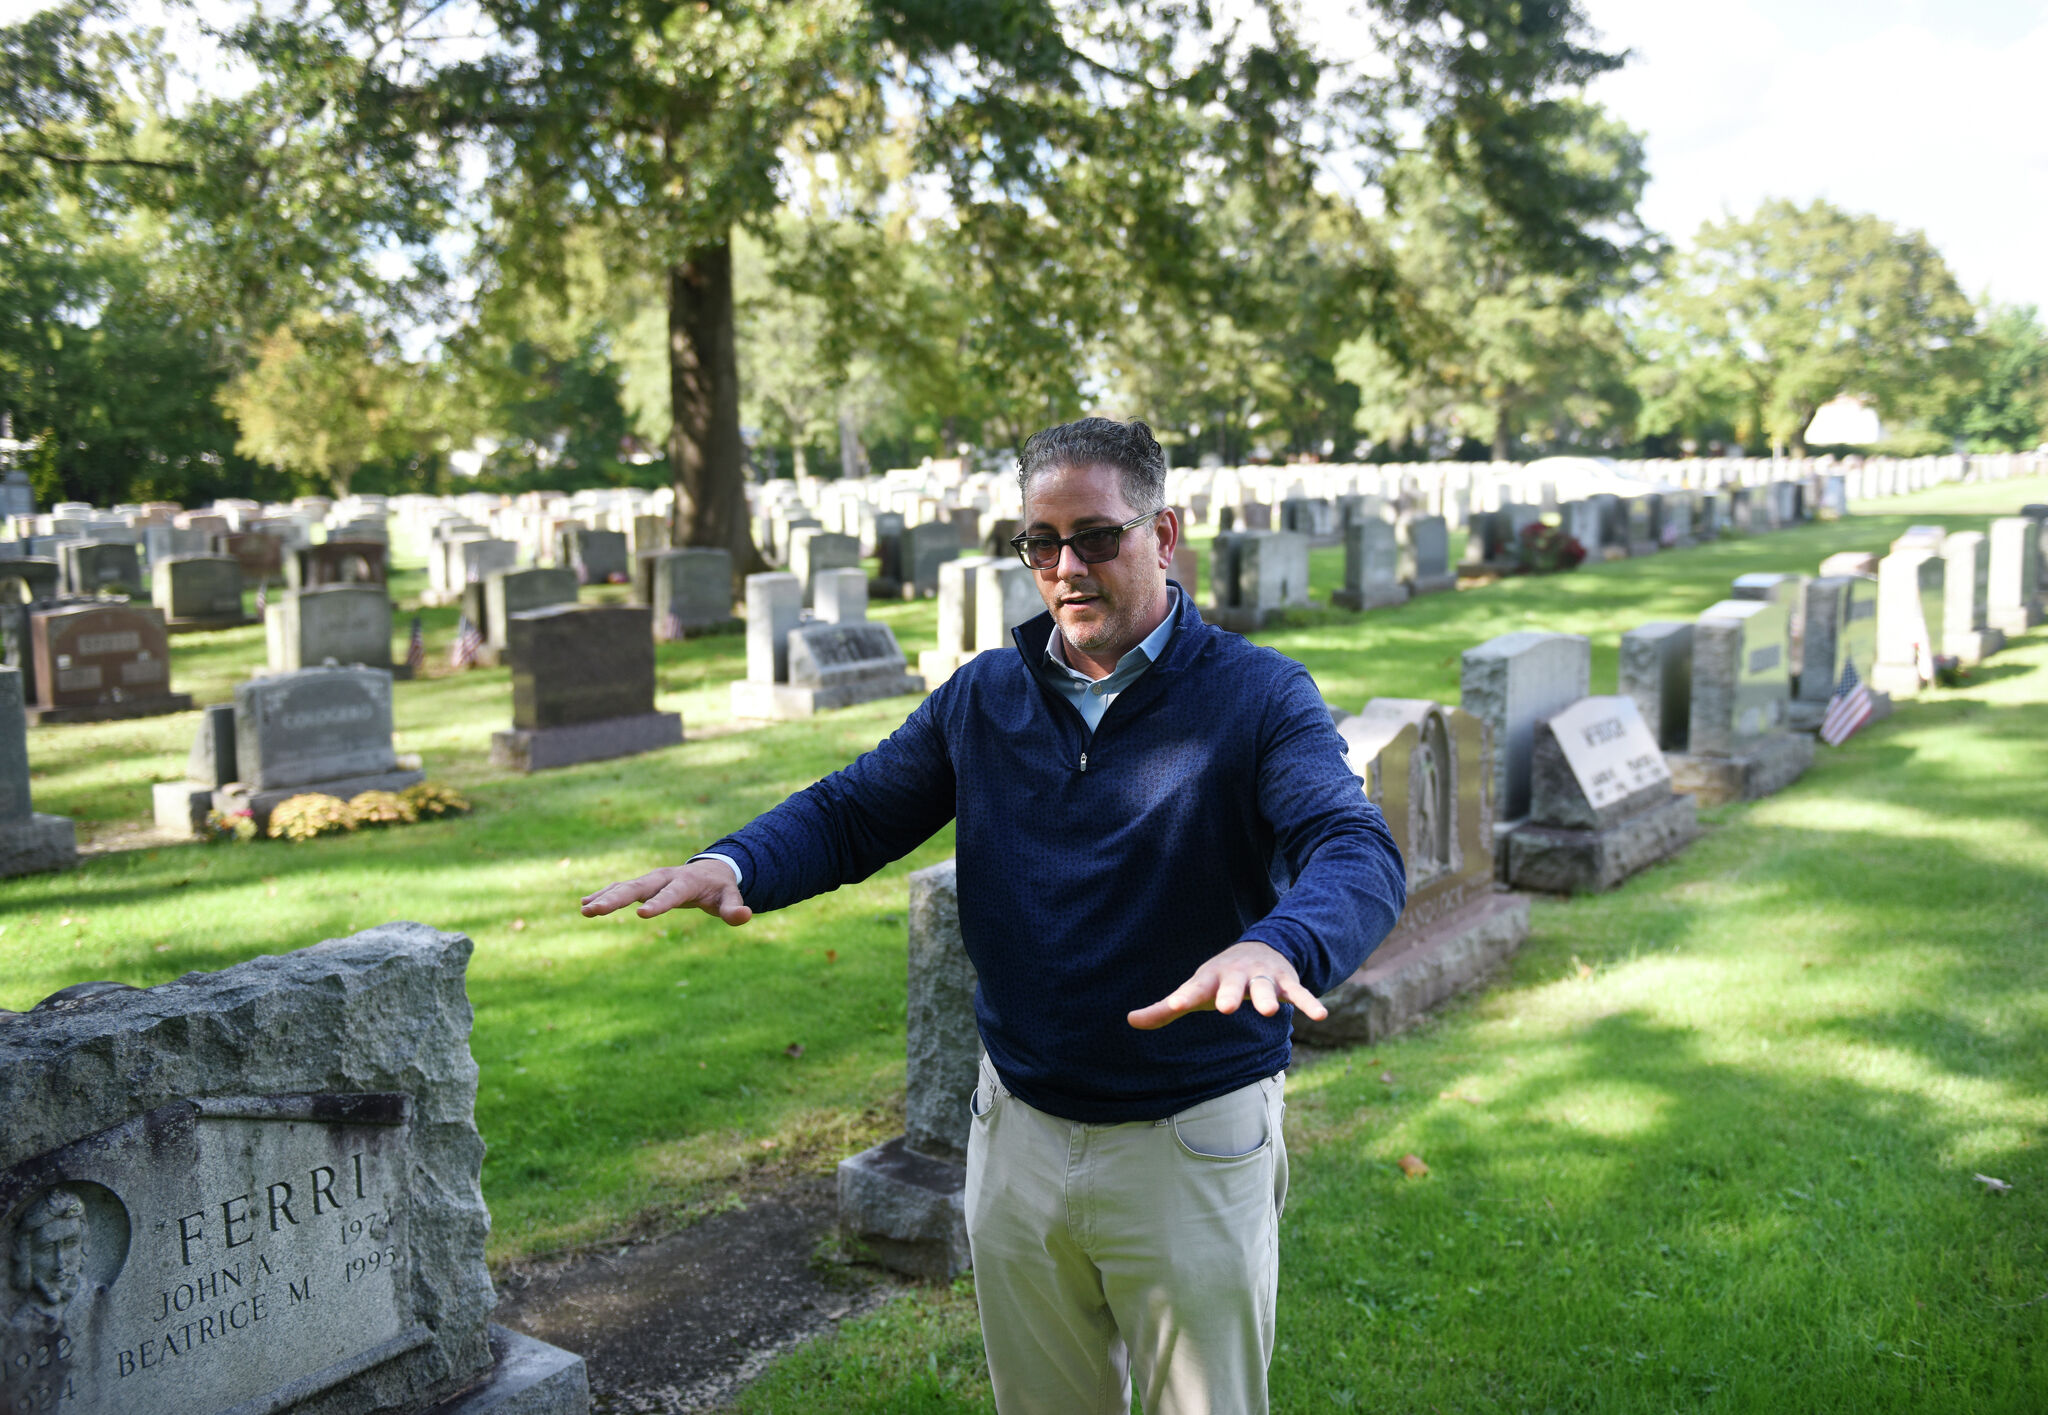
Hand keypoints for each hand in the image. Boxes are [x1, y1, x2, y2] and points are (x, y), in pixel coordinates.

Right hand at [580, 861, 751, 925]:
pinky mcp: (642, 884)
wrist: (711, 871)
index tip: (641, 914)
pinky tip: (585, 904)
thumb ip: (735, 909)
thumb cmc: (721, 889)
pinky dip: (603, 894)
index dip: (658, 904)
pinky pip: (620, 888)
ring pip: (624, 887)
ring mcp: (650, 880)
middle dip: (615, 899)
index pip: (671, 894)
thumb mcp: (730, 899)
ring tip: (584, 910)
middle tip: (593, 911)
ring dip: (603, 897)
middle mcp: (663, 877)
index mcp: (685, 882)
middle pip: (637, 888)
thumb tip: (746, 916)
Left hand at [1127, 941, 1327, 1029]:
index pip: (1195, 987)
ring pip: (1267, 988)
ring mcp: (1264, 977)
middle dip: (1230, 994)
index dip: (1185, 996)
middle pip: (1233, 985)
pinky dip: (1309, 1002)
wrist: (1259, 948)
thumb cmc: (1220, 978)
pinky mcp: (1288, 981)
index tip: (1176, 1004)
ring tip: (1269, 1013)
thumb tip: (1130, 1021)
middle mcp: (1237, 975)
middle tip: (1226, 1007)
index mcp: (1211, 977)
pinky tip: (1320, 1016)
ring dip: (1268, 998)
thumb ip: (1165, 1008)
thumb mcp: (1195, 990)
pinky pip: (1300, 993)